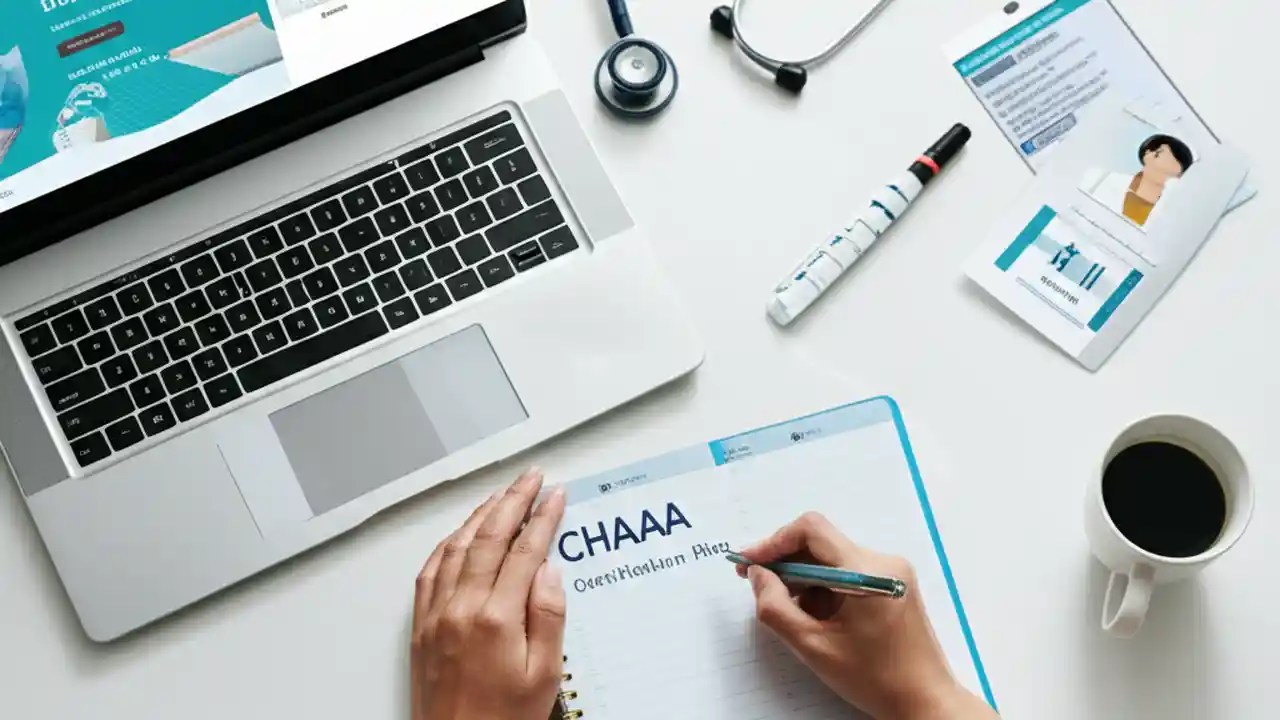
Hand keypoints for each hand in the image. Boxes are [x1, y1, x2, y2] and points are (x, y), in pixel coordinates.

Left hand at [411, 469, 567, 719]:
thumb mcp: (544, 676)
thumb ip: (548, 618)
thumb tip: (549, 571)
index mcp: (496, 619)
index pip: (524, 551)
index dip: (542, 518)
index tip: (555, 495)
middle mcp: (461, 609)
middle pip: (488, 537)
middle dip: (512, 501)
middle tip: (531, 478)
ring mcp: (436, 616)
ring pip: (456, 547)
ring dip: (480, 515)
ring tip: (500, 495)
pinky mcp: (421, 628)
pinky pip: (430, 571)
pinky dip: (447, 544)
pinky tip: (458, 535)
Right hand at [738, 513, 996, 719]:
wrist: (925, 702)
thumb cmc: (875, 679)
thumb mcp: (814, 647)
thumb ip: (776, 608)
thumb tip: (758, 575)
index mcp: (867, 571)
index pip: (812, 530)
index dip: (774, 542)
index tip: (749, 563)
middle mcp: (884, 562)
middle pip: (820, 543)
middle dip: (786, 563)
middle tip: (758, 585)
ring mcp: (892, 572)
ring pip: (832, 559)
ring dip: (805, 580)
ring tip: (793, 615)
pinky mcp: (894, 585)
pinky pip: (848, 573)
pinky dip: (825, 588)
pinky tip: (818, 618)